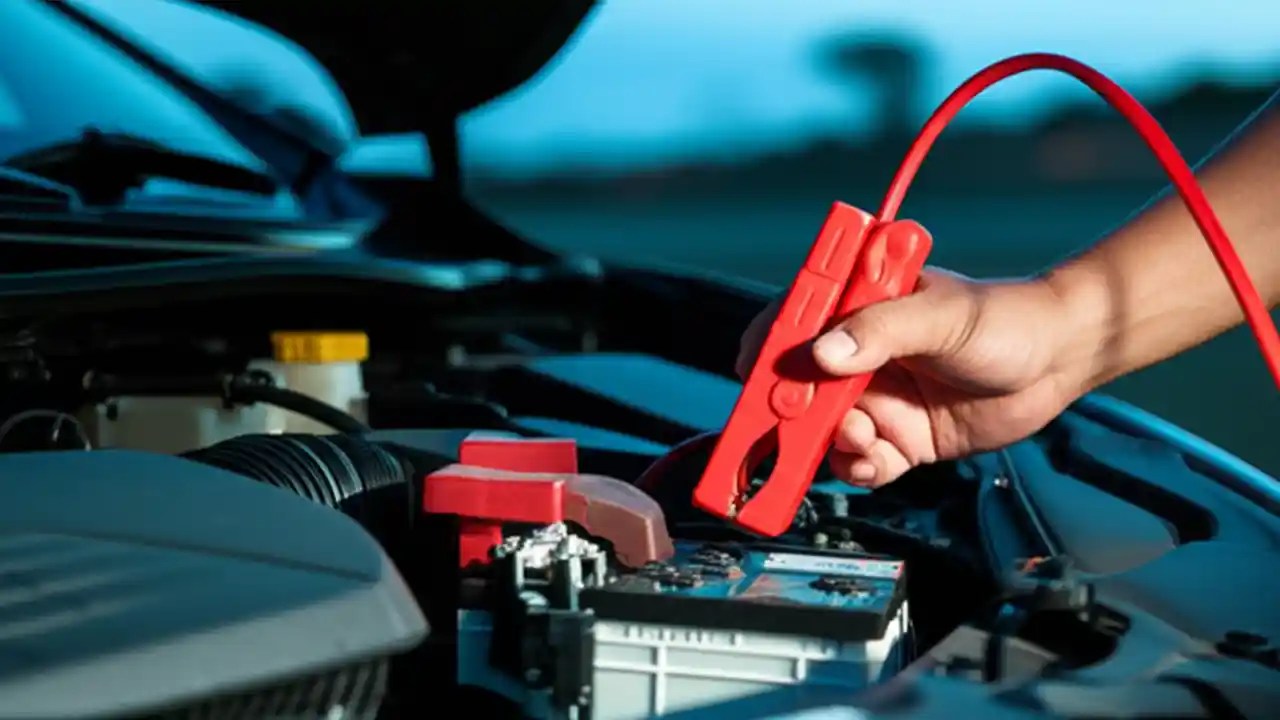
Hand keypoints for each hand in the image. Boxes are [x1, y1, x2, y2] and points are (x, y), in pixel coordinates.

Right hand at [735, 269, 1089, 487]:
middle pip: (799, 386)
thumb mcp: (942, 317)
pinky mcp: (900, 440)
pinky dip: (860, 468)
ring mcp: (877, 401)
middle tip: (793, 427)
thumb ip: (881, 331)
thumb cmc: (1004, 320)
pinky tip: (877, 461)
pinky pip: (861, 462)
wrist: (1059, 361)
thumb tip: (823, 354)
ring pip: (826, 431)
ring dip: (831, 443)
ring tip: (862, 441)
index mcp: (859, 309)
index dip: (768, 346)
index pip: (795, 321)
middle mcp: (859, 357)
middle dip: (790, 411)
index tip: (754, 374)